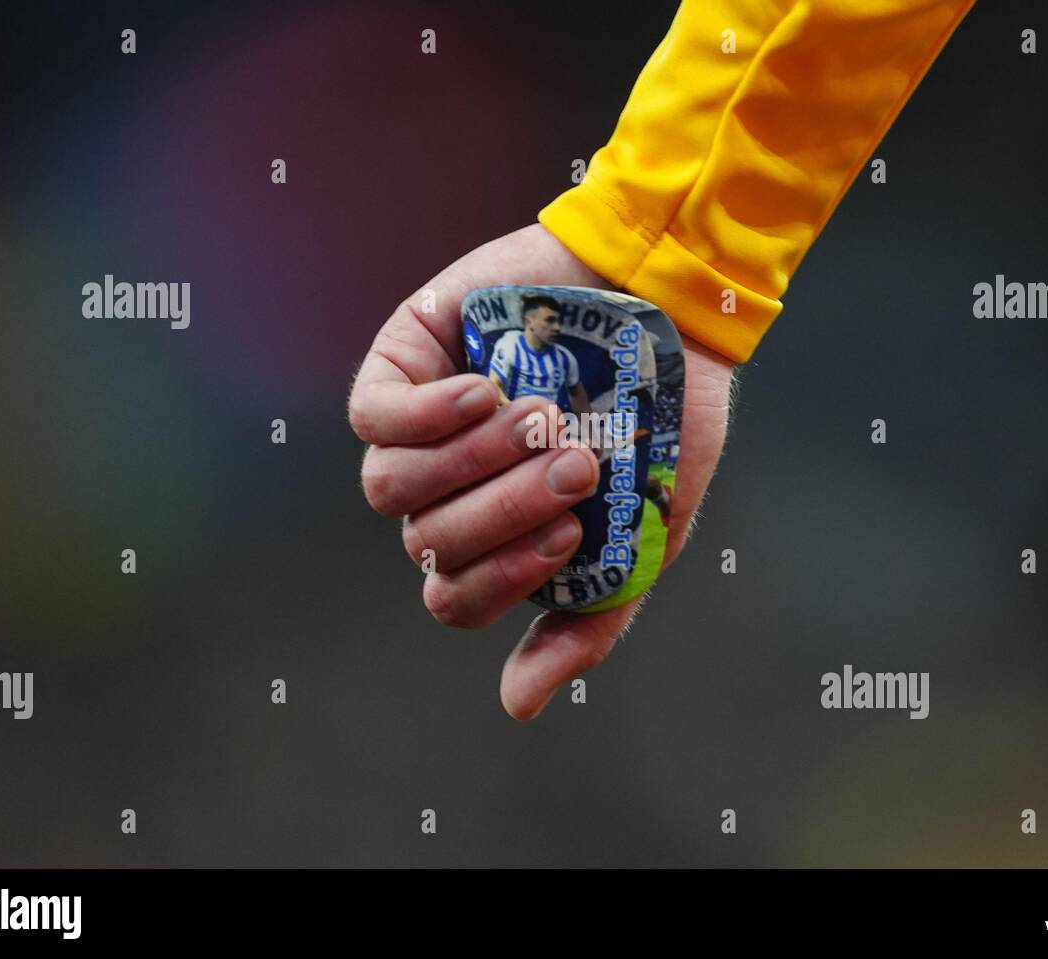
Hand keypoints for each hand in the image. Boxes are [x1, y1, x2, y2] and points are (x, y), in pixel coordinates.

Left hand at [348, 223, 734, 720]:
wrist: (673, 301)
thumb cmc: (664, 415)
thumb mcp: (646, 532)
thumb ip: (589, 620)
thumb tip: (517, 704)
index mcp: (503, 536)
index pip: (454, 596)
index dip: (500, 580)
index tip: (570, 535)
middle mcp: (454, 489)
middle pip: (425, 541)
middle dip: (504, 511)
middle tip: (577, 465)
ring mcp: (423, 425)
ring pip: (389, 488)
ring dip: (472, 463)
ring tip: (541, 420)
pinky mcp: (406, 360)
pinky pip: (373, 416)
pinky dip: (427, 416)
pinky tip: (488, 392)